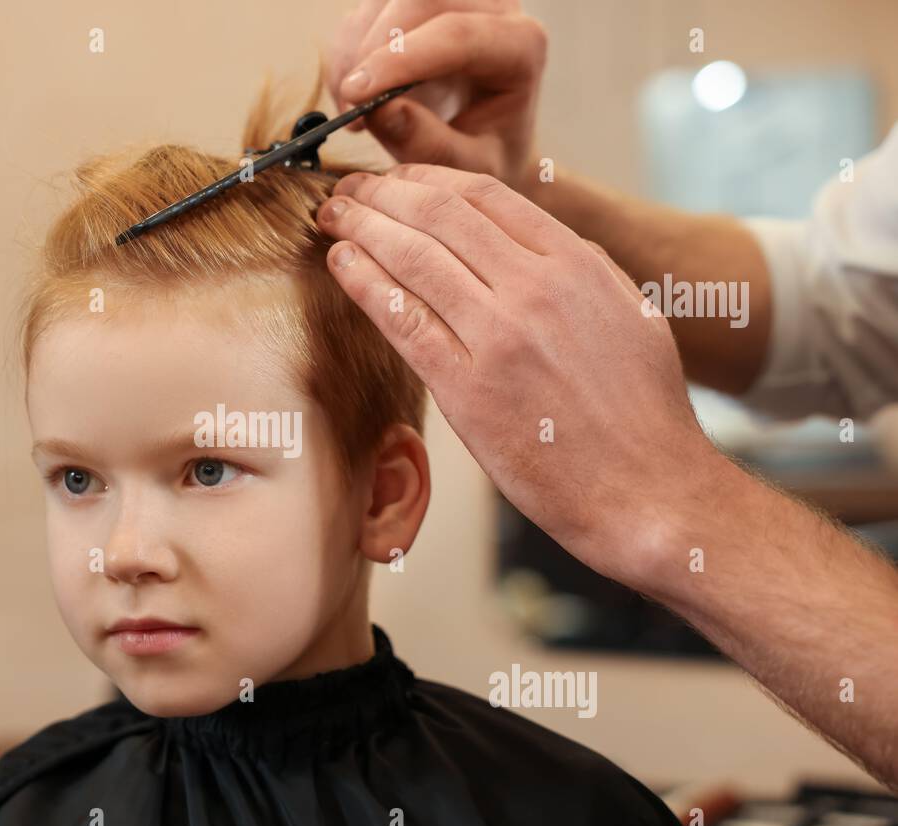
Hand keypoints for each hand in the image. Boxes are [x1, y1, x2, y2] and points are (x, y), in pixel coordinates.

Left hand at [315, 165, 723, 587]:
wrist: (648, 490)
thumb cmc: (641, 414)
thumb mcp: (629, 315)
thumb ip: (582, 271)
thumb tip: (539, 239)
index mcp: (576, 265)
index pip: (485, 196)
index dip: (428, 179)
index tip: (397, 178)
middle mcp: (535, 290)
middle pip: (440, 216)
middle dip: (383, 192)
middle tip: (349, 187)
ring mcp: (499, 338)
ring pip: (414, 259)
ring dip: (363, 228)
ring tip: (334, 215)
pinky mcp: (467, 391)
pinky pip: (403, 320)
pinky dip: (365, 283)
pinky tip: (342, 264)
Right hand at [325, 0, 545, 187]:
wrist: (487, 140)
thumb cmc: (487, 153)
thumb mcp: (469, 166)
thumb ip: (431, 145)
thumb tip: (379, 111)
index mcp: (519, 46)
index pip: (457, 34)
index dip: (401, 59)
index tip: (357, 95)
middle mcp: (492, 9)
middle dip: (373, 50)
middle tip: (352, 108)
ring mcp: (451, 1)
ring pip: (383, 1)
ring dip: (354, 53)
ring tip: (355, 111)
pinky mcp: (414, 5)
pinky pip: (364, 13)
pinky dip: (346, 53)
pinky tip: (357, 96)